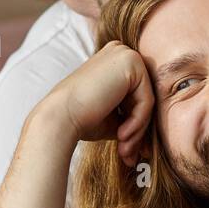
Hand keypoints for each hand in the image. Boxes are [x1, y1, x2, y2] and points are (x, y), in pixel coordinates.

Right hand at [39, 40, 155, 166]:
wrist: (60, 117)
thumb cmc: (81, 120)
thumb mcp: (113, 119)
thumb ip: (132, 119)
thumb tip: (148, 145)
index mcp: (114, 61)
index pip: (136, 95)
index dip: (135, 124)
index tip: (129, 150)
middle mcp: (121, 51)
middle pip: (143, 97)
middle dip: (138, 130)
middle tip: (129, 156)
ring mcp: (127, 54)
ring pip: (148, 100)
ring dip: (138, 130)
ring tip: (124, 150)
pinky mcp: (132, 62)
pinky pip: (147, 100)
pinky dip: (138, 122)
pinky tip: (121, 135)